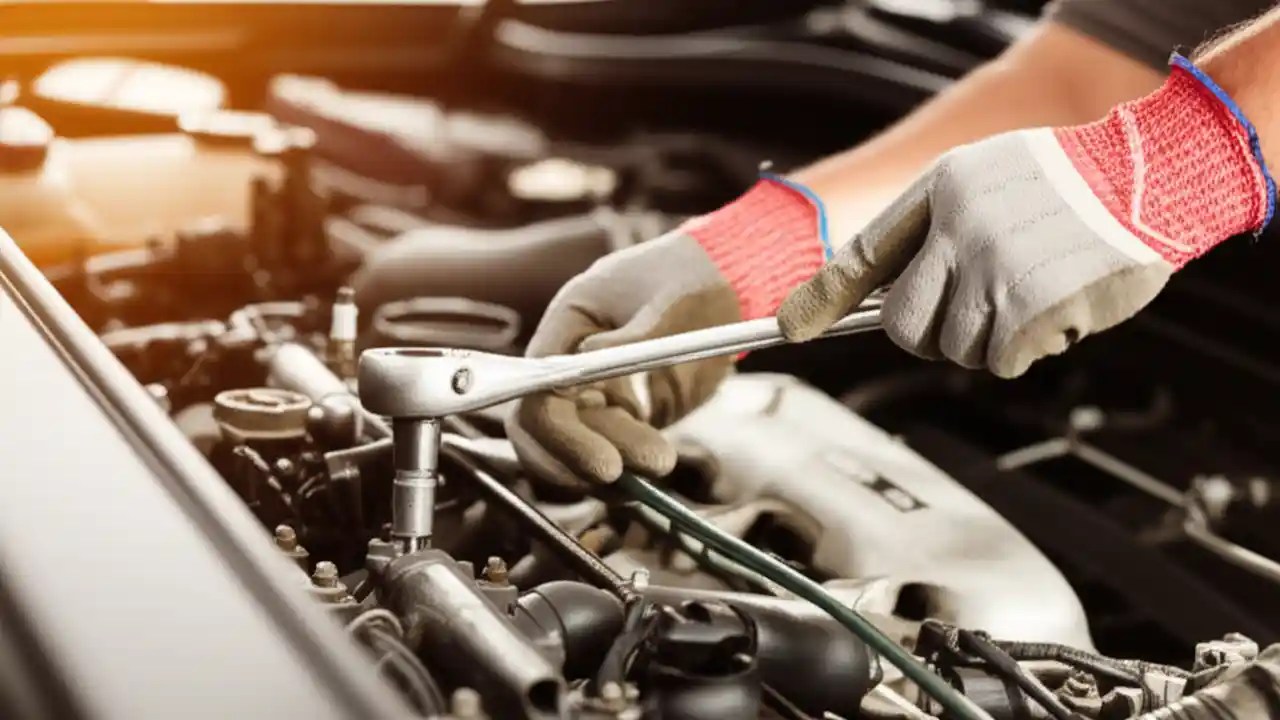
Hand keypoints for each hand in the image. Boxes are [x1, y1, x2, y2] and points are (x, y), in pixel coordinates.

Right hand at [507, 178, 830, 489]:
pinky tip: (656, 468)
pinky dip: (626, 465)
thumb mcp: (672, 303)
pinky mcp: (621, 409)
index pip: (537, 388)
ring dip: (610, 466)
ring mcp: (593, 387)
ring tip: (661, 464)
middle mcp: (569, 359)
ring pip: (579, 442)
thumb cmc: (697, 279)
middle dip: (581, 458)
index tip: (605, 464)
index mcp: (568, 323)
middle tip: (634, 475)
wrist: (730, 279)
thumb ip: (634, 337)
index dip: (559, 433)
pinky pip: (610, 446)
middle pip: (547, 425)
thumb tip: (588, 359)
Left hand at [780, 55, 1273, 376]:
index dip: (820, 298)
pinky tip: (1058, 307)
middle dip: (930, 334)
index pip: (862, 255)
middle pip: (902, 325)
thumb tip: (876, 294)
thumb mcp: (985, 179)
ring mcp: (993, 270)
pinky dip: (1028, 349)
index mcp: (940, 191)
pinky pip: (1003, 361)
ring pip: (956, 349)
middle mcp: (957, 229)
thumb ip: (934, 230)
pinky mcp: (1031, 309)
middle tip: (973, 317)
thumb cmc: (1069, 184)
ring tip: (1032, 295)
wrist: (1153, 177)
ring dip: (990, 341)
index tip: (787, 328)